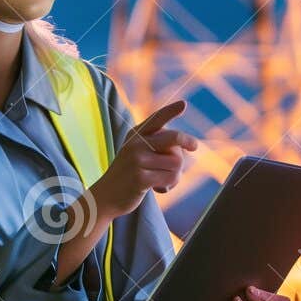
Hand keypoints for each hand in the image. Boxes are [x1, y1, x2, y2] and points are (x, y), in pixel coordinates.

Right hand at [89, 99, 197, 216]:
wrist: (105, 196)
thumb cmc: (128, 174)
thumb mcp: (137, 152)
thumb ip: (156, 144)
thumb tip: (185, 145)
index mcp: (136, 134)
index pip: (156, 118)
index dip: (171, 111)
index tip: (184, 104)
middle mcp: (136, 144)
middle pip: (173, 138)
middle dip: (188, 141)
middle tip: (195, 146)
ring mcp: (137, 160)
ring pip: (176, 162)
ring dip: (176, 173)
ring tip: (165, 180)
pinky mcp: (141, 178)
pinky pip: (171, 178)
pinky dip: (170, 185)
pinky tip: (160, 189)